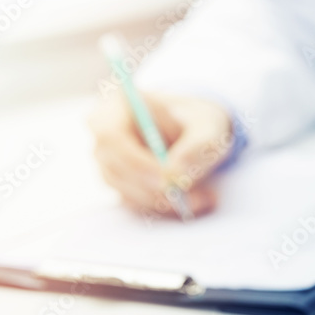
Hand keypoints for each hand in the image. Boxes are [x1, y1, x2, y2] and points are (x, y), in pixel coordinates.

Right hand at [89, 93, 234, 217]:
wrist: (199, 133)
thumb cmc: (198, 121)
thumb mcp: (208, 126)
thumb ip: (197, 146)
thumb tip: (175, 174)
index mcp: (118, 107)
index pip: (110, 136)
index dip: (135, 162)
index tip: (165, 180)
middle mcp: (106, 136)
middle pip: (113, 169)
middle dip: (151, 189)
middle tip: (185, 198)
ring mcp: (110, 163)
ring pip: (125, 191)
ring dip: (162, 201)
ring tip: (203, 199)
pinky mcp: (122, 185)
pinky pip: (137, 203)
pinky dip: (165, 207)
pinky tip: (195, 201)